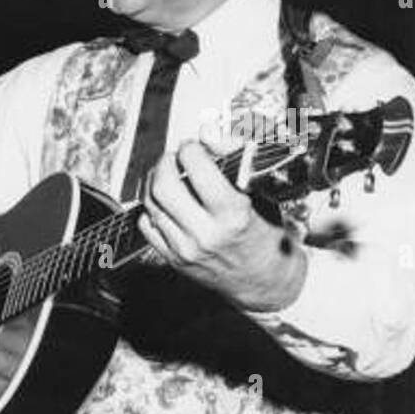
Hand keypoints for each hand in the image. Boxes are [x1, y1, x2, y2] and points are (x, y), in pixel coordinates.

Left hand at [139, 141, 306, 310]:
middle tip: (175, 158)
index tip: (195, 146)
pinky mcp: (173, 259)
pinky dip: (151, 207)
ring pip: (151, 204)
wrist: (265, 281)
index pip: (198, 168)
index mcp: (233, 215)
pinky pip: (147, 226)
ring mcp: (186, 249)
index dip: (192, 149)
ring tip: (167, 174)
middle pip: (165, 186)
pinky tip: (164, 201)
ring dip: (154, 181)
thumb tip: (207, 132)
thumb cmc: (267, 235)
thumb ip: (234, 160)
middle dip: (166, 162)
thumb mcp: (261, 196)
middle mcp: (206, 233)